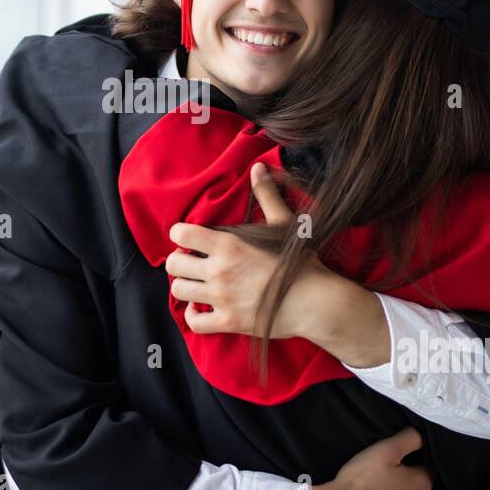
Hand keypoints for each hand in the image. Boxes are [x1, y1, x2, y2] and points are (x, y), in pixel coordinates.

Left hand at [165, 162, 323, 336]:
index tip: (188, 237)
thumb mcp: (284, 223)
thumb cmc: (300, 262)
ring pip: (179, 291)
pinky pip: (194, 322)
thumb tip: (257, 167)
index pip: (182, 234)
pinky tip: (200, 307)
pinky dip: (192, 315)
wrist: (316, 302)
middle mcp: (219, 271)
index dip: (180, 234)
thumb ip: (266, 195)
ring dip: (185, 285)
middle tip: (192, 260)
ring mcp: (221, 299)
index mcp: (229, 245)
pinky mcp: (227, 322)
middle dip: (179, 260)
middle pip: (174, 264)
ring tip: (196, 282)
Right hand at [296, 427, 433, 489]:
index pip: (428, 466)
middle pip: (420, 489)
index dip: (413, 460)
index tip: (396, 458)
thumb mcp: (383, 450)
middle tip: (384, 474)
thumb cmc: (360, 481)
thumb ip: (408, 438)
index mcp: (422, 484)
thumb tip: (422, 435)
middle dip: (409, 481)